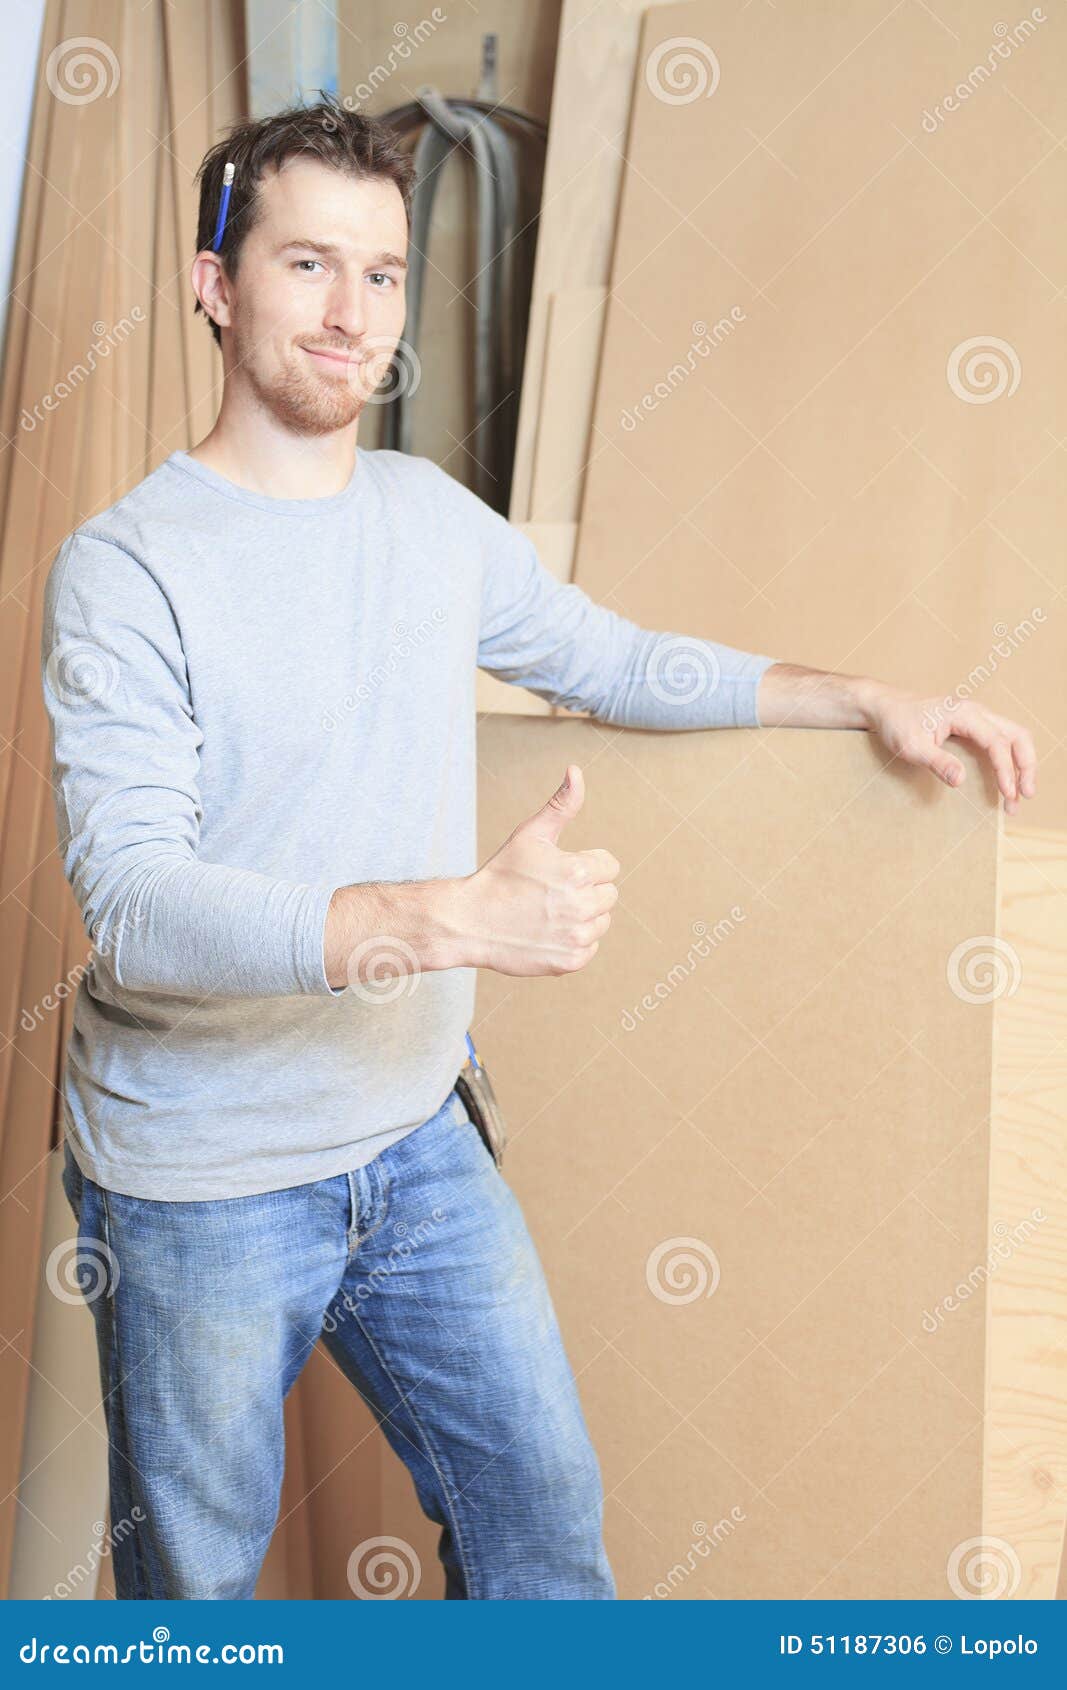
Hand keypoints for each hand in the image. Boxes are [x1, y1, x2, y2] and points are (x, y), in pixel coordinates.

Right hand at [459, 764, 620, 975]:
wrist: (471, 921)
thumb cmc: (501, 874)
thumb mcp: (530, 834)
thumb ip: (561, 804)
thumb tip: (576, 770)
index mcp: (578, 871)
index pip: (609, 867)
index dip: (585, 866)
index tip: (558, 872)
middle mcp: (581, 905)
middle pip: (609, 895)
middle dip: (586, 891)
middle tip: (551, 894)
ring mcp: (576, 936)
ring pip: (602, 922)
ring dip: (583, 918)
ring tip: (549, 913)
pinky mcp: (571, 961)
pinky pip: (591, 948)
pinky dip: (574, 943)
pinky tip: (548, 933)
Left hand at [858, 682, 1036, 815]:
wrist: (885, 706)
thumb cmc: (897, 723)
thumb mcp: (911, 746)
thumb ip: (937, 761)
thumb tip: (960, 780)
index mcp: (964, 713)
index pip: (996, 742)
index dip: (1005, 769)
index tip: (1007, 794)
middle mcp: (977, 712)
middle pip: (1017, 735)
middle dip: (1026, 766)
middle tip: (1025, 795)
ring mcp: (977, 717)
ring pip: (1014, 736)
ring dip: (1021, 764)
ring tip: (1019, 794)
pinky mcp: (973, 725)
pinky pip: (1001, 739)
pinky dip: (1010, 759)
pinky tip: (1006, 779)